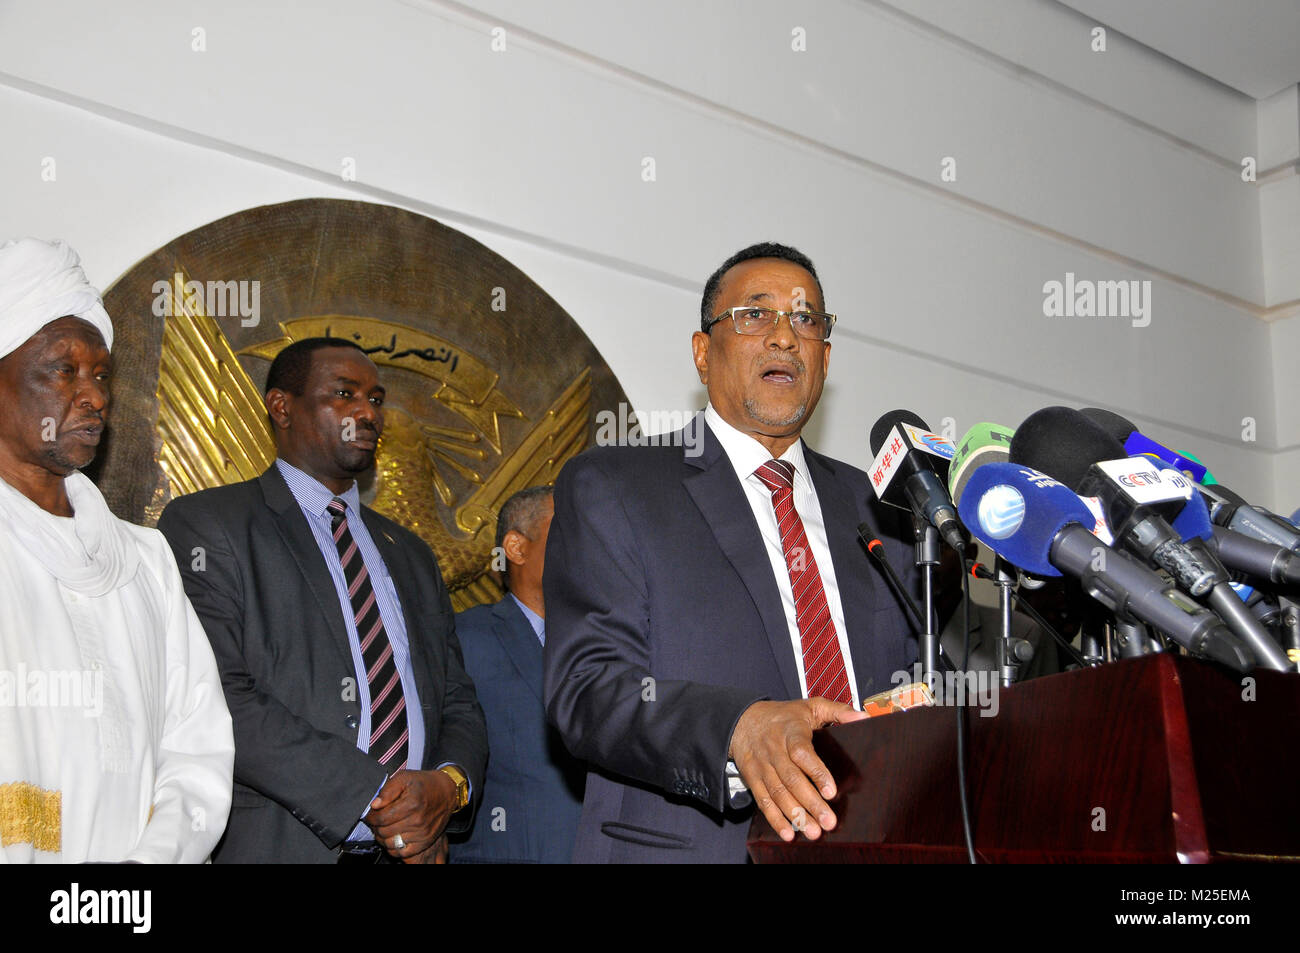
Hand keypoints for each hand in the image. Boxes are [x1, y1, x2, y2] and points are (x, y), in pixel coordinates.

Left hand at [365, 769, 456, 860]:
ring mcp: (422, 833)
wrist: (446, 791)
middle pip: (384, 832)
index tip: (370, 815)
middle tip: (377, 821)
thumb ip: (387, 790)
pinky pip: (402, 852)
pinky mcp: (425, 841)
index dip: (371, 817)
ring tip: (384, 829)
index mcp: (411, 804)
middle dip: (376, 827)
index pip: (381, 818)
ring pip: (391, 843)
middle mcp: (417, 820)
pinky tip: (393, 838)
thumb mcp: (404, 778)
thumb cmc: (423, 783)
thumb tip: (374, 805)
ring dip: (383, 838)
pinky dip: (394, 848)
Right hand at [728, 698, 866, 841]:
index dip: (816, 772)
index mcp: (791, 731)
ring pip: (778, 793)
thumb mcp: (811, 706)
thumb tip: (864, 718)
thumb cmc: (784, 715)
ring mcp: (762, 766)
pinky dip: (775, 819)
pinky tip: (788, 833)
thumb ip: (838, 711)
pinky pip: (763, 801)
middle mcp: (774, 750)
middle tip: (828, 821)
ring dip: (795, 815)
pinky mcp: (753, 779)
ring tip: (813, 832)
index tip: (831, 791)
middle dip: (810, 802)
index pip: (802, 753)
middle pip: (791, 779)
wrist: (743, 720)